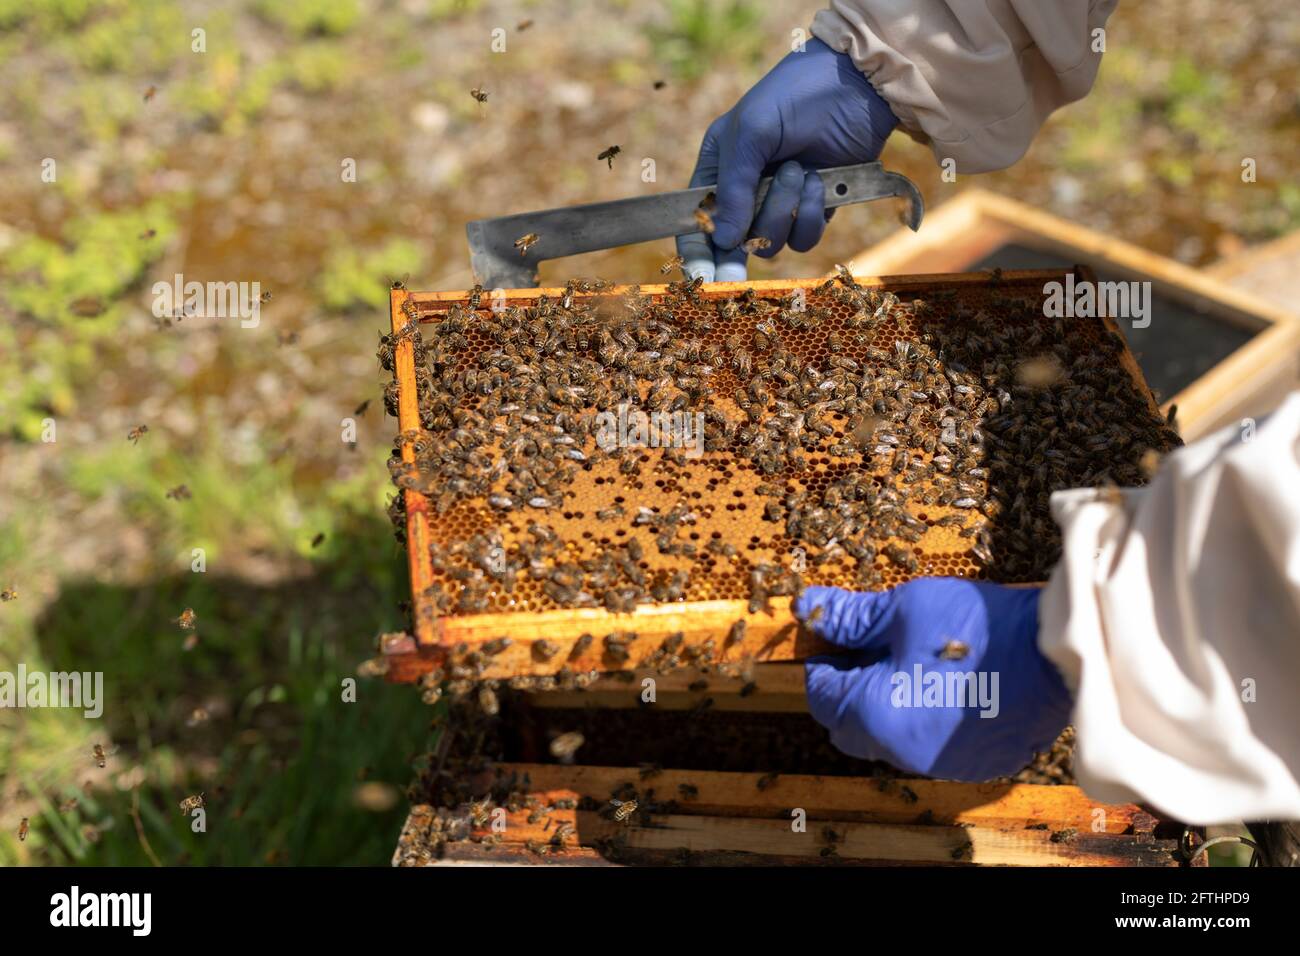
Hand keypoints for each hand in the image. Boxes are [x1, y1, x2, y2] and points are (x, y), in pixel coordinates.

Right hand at [676, 38, 897, 281]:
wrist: (857, 83)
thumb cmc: (794, 95)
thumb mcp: (753, 132)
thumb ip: (734, 187)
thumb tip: (723, 239)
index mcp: (718, 168)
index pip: (696, 219)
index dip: (695, 252)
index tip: (699, 279)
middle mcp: (745, 190)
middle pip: (733, 243)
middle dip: (738, 251)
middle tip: (734, 275)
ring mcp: (781, 202)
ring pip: (772, 242)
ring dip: (784, 212)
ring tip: (799, 171)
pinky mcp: (815, 208)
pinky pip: (805, 237)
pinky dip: (812, 214)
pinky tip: (820, 182)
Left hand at [797, 579, 1072, 780]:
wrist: (1056, 657)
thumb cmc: (974, 627)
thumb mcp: (902, 609)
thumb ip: (851, 618)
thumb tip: (807, 610)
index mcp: (872, 715)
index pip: (821, 696)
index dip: (823, 663)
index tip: (834, 637)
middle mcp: (899, 752)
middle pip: (850, 726)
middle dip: (849, 689)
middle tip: (868, 649)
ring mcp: (939, 765)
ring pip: (888, 740)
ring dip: (885, 707)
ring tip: (909, 664)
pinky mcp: (974, 766)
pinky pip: (929, 747)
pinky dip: (923, 721)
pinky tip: (944, 686)